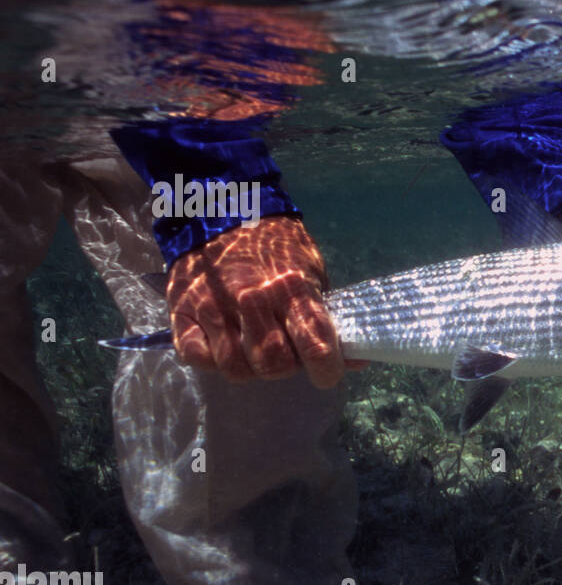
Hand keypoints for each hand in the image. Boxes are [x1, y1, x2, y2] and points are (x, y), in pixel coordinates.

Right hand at [166, 214, 359, 388]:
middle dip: (287, 368)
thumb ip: (327, 317)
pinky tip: (224, 345)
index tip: (326, 373)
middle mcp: (253, 300)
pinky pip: (198, 357)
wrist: (221, 211)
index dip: (327, 371)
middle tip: (286, 352)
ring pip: (237, 368)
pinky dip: (212, 360)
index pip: (316, 348)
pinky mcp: (183, 312)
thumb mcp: (313, 272)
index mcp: (292, 288)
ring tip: (255, 348)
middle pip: (274, 365)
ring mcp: (214, 307)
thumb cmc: (276, 245)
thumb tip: (355, 360)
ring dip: (251, 367)